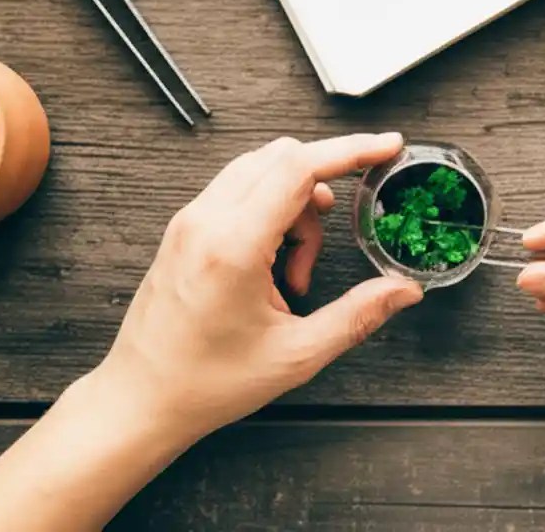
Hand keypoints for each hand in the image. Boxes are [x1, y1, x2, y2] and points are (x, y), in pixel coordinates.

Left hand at [94, 134, 422, 442]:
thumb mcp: (296, 354)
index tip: (387, 146)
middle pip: (282, 157)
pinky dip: (269, 213)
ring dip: (295, 205)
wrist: (141, 399)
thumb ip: (357, 315)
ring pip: (261, 171)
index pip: (300, 167)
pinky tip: (272, 268)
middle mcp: (206, 220)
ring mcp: (189, 220)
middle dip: (323, 187)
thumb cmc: (207, 382)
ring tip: (294, 273)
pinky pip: (238, 191)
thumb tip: (403, 290)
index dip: (351, 150)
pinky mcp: (184, 229)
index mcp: (233, 245)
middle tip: (332, 239)